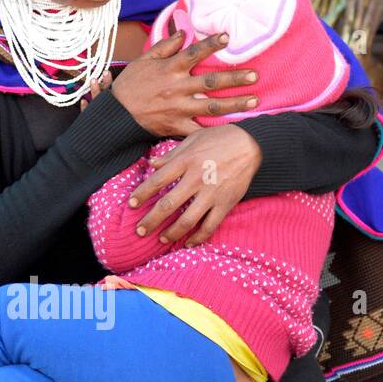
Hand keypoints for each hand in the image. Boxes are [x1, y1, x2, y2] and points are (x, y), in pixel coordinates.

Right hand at [110, 30, 258, 138]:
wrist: (116, 115)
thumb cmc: (130, 85)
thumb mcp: (143, 60)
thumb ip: (165, 46)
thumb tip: (184, 33)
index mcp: (170, 69)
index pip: (194, 53)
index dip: (211, 44)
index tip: (227, 37)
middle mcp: (177, 88)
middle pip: (211, 82)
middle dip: (234, 78)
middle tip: (254, 76)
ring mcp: (179, 108)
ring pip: (212, 106)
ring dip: (235, 103)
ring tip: (255, 101)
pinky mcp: (176, 126)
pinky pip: (198, 130)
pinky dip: (215, 132)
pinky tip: (233, 131)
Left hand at [128, 125, 262, 245]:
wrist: (251, 144)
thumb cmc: (219, 139)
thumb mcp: (192, 139)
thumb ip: (171, 155)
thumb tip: (151, 164)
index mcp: (186, 161)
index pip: (157, 181)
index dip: (141, 194)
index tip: (131, 204)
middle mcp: (196, 179)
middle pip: (167, 205)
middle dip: (151, 220)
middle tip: (140, 231)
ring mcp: (212, 194)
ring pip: (187, 220)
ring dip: (171, 233)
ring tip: (161, 239)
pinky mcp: (226, 204)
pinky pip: (210, 226)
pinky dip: (198, 237)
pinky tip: (188, 243)